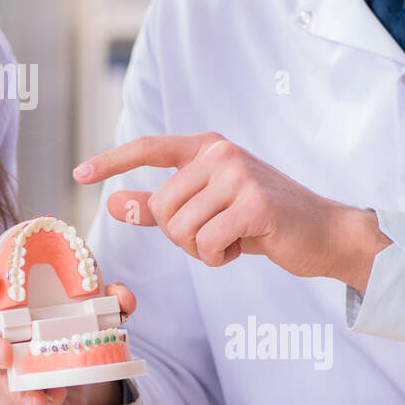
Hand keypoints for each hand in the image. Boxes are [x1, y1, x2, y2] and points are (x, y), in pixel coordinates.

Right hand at [0, 259, 136, 404]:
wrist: (73, 369)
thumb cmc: (67, 327)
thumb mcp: (89, 308)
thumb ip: (108, 299)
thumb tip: (123, 298)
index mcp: (1, 299)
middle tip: (6, 354)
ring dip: (8, 385)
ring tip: (35, 393)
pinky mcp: (2, 391)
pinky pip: (6, 399)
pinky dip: (29, 401)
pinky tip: (47, 400)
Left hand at [73, 133, 390, 286]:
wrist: (325, 233)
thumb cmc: (263, 220)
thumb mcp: (209, 207)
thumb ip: (162, 204)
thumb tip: (115, 202)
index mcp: (207, 147)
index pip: (149, 147)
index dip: (112, 162)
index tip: (79, 173)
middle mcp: (220, 153)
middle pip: (161, 208)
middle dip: (181, 236)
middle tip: (217, 234)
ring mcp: (239, 175)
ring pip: (180, 230)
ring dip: (202, 249)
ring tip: (233, 239)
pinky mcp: (255, 204)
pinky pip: (207, 244)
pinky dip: (220, 258)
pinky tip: (246, 247)